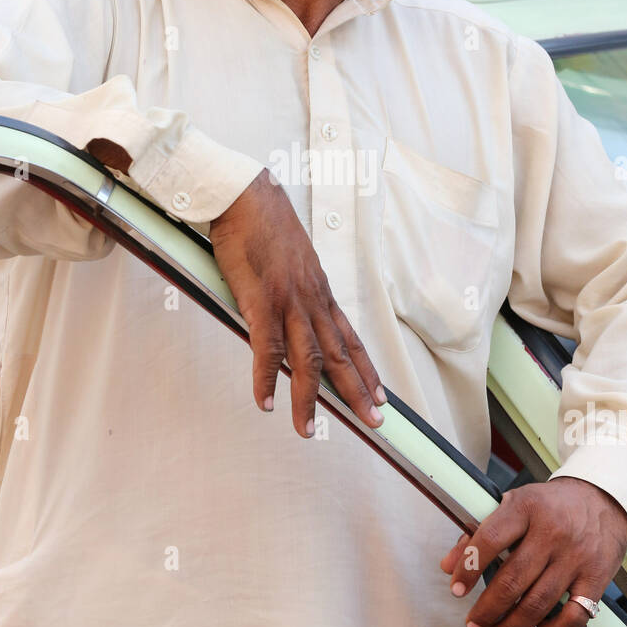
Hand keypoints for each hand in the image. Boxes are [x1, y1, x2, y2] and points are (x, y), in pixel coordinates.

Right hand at [209, 169, 386, 438]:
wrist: (246, 195)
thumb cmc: (263, 223)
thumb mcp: (290, 260)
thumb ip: (293, 288)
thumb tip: (287, 309)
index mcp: (319, 291)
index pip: (350, 338)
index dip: (367, 369)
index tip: (380, 395)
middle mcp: (312, 300)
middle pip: (340, 355)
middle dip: (357, 392)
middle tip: (374, 423)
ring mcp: (288, 301)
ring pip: (307, 360)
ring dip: (309, 399)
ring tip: (308, 431)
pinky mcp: (261, 301)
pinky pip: (266, 349)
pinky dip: (266, 379)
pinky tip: (266, 404)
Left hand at [440, 478, 626, 626]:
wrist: (602, 498)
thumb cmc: (552, 505)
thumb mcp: (513, 505)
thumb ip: (478, 533)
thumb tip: (449, 565)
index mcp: (526, 508)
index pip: (490, 539)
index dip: (469, 568)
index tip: (457, 588)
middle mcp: (552, 532)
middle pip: (513, 580)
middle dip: (487, 610)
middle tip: (473, 625)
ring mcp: (576, 556)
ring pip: (539, 602)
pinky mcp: (597, 576)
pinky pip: (574, 614)